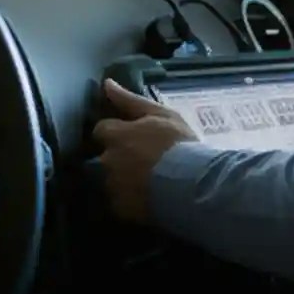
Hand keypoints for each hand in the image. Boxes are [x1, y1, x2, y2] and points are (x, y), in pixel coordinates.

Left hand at [91, 79, 198, 223]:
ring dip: (121, 179)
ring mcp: (112, 186)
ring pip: (109, 180)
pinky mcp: (120, 209)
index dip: (114, 132)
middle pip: (103, 157)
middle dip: (116, 158)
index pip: (101, 129)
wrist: (192, 184)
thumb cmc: (179, 144)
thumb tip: (106, 84)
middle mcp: (108, 160)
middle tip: (139, 161)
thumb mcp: (161, 114)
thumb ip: (131, 101)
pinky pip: (118, 203)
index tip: (129, 136)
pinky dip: (128, 200)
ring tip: (144, 183)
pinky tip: (146, 199)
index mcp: (117, 136)